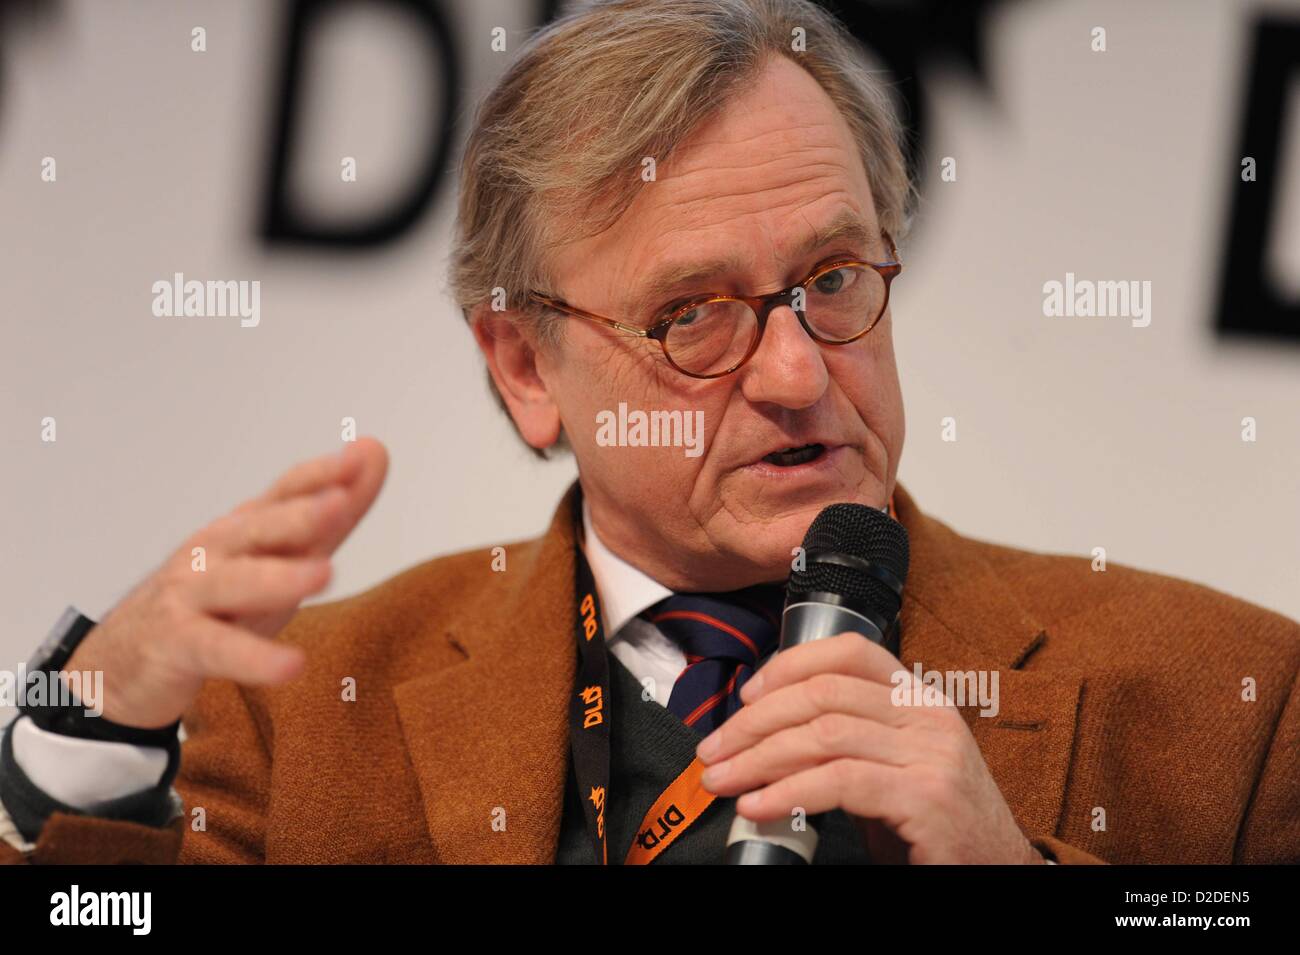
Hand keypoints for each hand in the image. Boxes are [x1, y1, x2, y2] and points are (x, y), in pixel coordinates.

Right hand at [63, 437, 388, 728]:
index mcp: (246, 528)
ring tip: (324, 573)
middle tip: (339, 502)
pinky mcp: (177, 641)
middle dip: (299, 514)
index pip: (285, 493)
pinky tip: (292, 665)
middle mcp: (217, 550)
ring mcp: (192, 593)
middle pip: (259, 529)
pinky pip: (218, 648)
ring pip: (237, 582)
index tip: (365, 455)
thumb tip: (375, 452)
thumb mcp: (280, 557)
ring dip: (279, 577)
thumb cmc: (218, 599)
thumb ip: (332, 514)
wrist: (126, 656)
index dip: (322, 475)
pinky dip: (254, 657)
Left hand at [695, 632, 1043, 863]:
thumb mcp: (892, 767)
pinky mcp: (927, 799)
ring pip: (824, 734)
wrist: (998, 871)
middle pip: (823, 693)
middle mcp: (929, 716)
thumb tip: (763, 734)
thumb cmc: (934, 825)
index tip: (746, 696)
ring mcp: (932, 755)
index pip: (849, 650)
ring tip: (723, 780)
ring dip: (759, 757)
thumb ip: (846, 741)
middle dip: (754, 721)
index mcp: (919, 698)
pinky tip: (757, 807)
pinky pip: (840, 782)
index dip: (789, 664)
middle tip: (714, 750)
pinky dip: (787, 793)